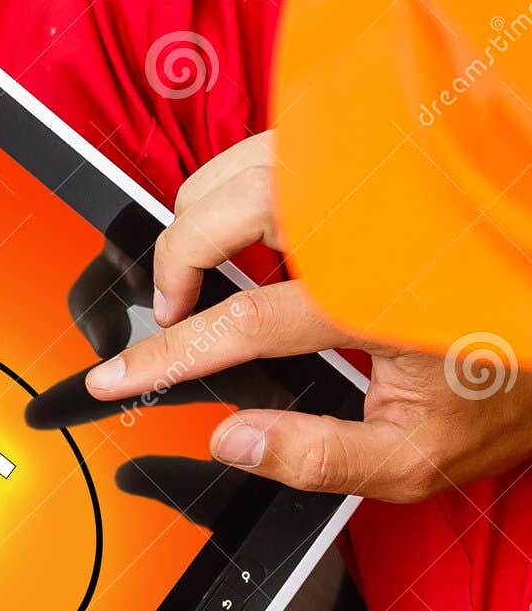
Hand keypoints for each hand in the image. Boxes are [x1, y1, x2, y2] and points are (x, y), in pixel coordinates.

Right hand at [80, 132, 531, 503]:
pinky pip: (291, 150)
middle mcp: (375, 229)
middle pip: (231, 210)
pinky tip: (245, 230)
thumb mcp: (414, 460)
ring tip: (196, 270)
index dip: (165, 354)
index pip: (240, 324)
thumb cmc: (501, 393)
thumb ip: (318, 458)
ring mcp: (380, 190)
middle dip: (175, 258)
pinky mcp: (386, 174)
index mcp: (377, 303)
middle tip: (166, 313)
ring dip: (204, 211)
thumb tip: (232, 440)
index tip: (116, 375)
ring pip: (253, 163)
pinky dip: (245, 182)